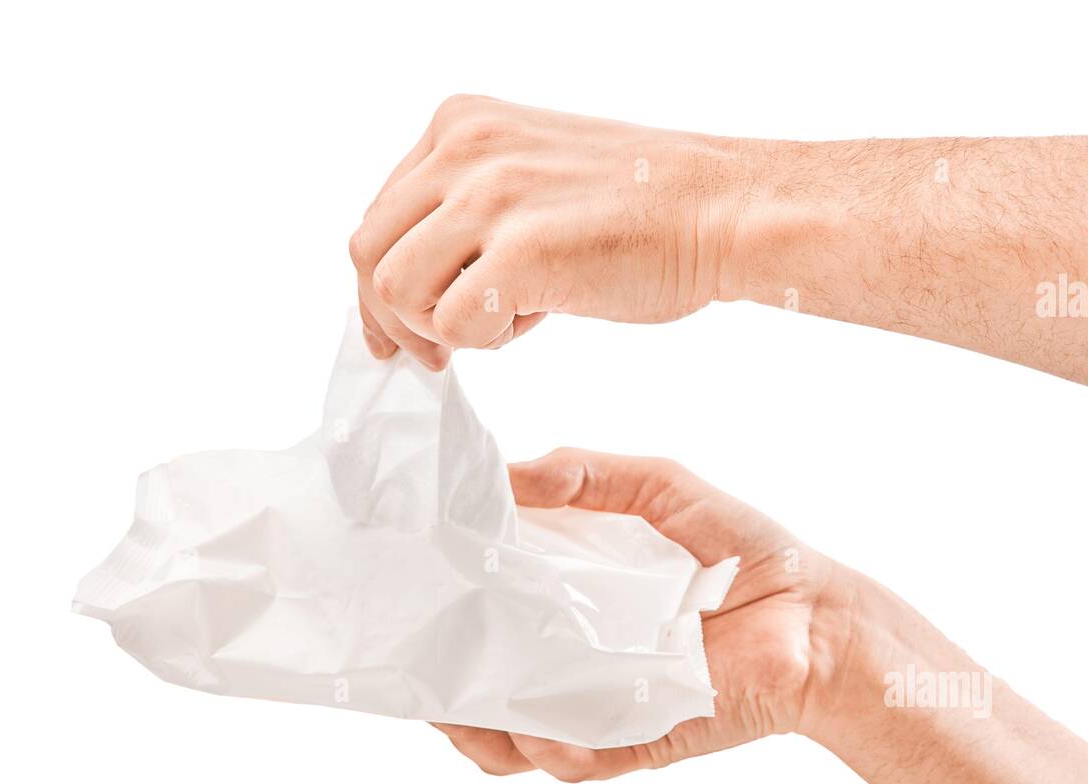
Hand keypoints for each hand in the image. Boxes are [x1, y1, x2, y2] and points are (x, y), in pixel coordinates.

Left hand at [349, 95, 754, 364]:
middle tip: (437, 355)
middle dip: (394, 319)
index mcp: (459, 124)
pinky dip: (485, 342)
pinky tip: (535, 320)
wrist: (719, 208)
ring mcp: (490, 195)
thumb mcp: (531, 174)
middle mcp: (463, 148)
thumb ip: (468, 208)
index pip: (379, 215)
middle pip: (367, 254)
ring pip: (394, 290)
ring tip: (506, 321)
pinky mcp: (522, 250)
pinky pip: (451, 325)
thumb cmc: (641, 205)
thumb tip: (418, 282)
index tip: (409, 330)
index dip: (386, 284)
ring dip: (441, 329)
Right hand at [432, 448, 849, 780]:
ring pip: (508, 739)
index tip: (408, 585)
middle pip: (478, 686)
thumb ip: (583, 475)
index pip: (481, 613)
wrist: (811, 613)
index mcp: (563, 600)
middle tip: (414, 653)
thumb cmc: (737, 548)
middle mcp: (567, 659)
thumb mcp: (656, 488)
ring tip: (456, 700)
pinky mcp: (631, 743)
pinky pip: (572, 760)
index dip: (441, 606)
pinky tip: (537, 727)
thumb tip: (504, 472)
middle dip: (437, 680)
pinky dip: (546, 747)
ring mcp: (594, 706)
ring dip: (475, 725)